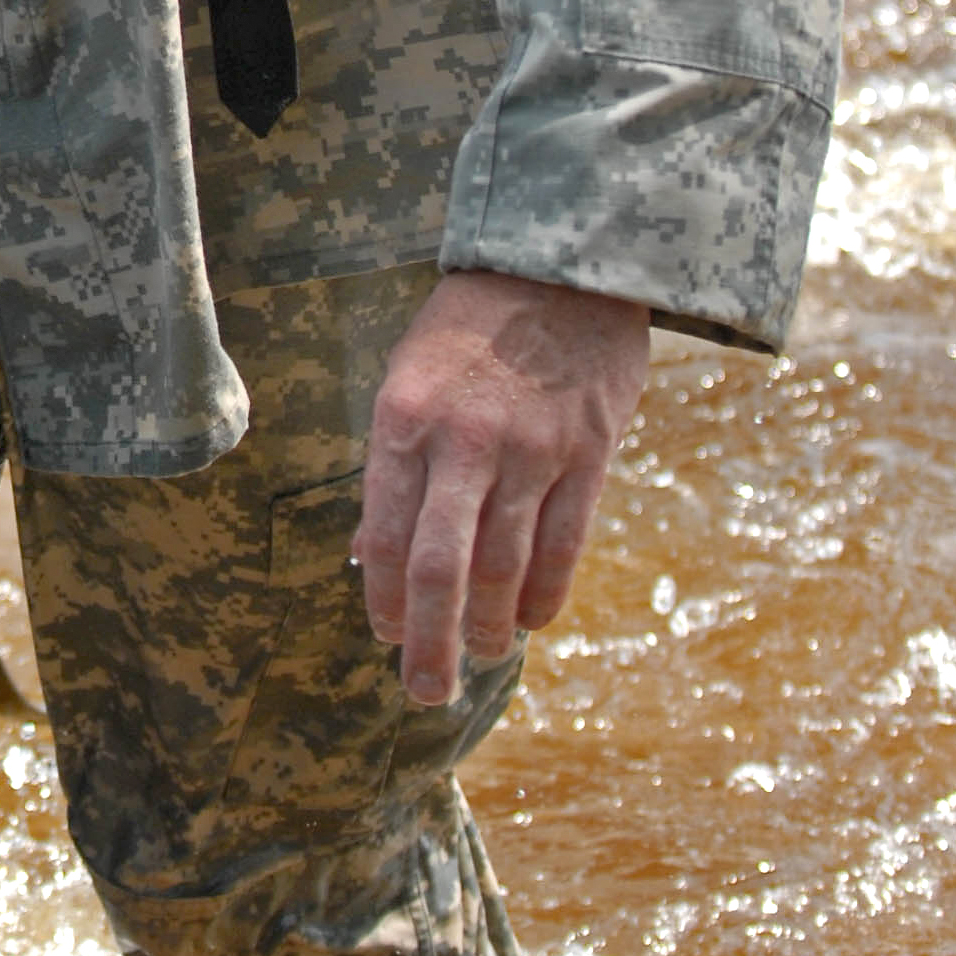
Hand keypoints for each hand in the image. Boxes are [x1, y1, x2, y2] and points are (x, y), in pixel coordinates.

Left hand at [353, 271, 649, 704]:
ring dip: (489, 627)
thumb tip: (367, 553)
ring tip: (479, 654)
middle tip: (424, 691)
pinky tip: (530, 621)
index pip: (383, 535)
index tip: (383, 638)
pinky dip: (544, 596)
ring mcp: (531, 451)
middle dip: (429, 643)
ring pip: (504, 569)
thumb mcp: (407, 376)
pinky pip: (564, 547)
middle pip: (439, 569)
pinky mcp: (588, 455)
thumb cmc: (469, 327)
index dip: (382, 600)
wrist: (561, 265)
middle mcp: (464, 441)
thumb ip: (394, 465)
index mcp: (404, 418)